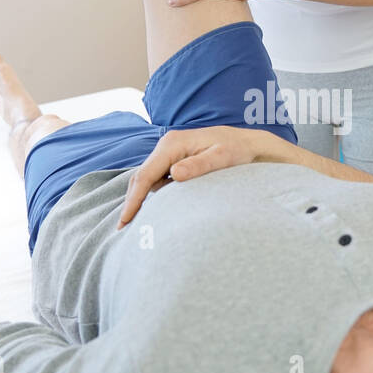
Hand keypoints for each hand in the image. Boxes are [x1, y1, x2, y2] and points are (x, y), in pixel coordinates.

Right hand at [117, 126, 267, 225]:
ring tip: (134, 224)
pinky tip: (153, 211)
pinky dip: (153, 195)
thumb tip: (174, 174)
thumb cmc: (236, 150)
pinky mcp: (175, 161)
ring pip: (148, 179)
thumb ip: (198, 166)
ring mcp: (170, 153)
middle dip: (132, 202)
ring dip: (140, 199)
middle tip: (124, 229)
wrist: (248, 145)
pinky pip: (157, 179)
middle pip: (141, 177)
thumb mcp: (221, 158)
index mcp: (172, 144)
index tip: (126, 220)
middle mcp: (167, 146)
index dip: (134, 199)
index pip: (146, 175)